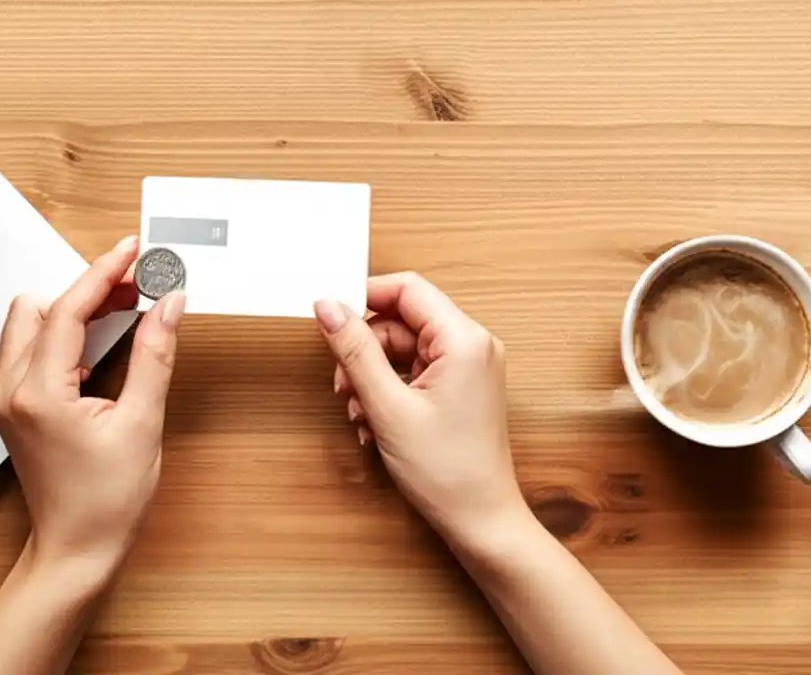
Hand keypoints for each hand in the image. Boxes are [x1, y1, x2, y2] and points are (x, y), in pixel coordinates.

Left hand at [0, 235, 185, 580]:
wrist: (76, 549)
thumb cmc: (104, 502)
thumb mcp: (141, 423)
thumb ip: (154, 356)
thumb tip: (167, 309)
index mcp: (38, 393)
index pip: (68, 311)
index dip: (104, 273)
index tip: (132, 252)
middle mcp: (11, 390)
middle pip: (42, 307)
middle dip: (90, 288)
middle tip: (138, 284)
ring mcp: (7, 398)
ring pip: (31, 324)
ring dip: (75, 308)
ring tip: (125, 308)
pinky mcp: (12, 406)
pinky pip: (31, 348)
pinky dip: (65, 332)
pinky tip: (102, 340)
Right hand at [315, 272, 524, 546]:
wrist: (480, 521)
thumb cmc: (447, 472)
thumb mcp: (387, 407)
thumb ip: (355, 351)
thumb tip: (329, 307)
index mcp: (464, 340)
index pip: (407, 289)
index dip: (364, 298)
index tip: (330, 319)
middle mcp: (472, 346)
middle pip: (401, 322)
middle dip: (364, 352)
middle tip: (343, 386)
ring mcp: (468, 368)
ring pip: (402, 350)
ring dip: (371, 378)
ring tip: (361, 415)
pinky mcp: (460, 389)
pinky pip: (414, 373)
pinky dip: (388, 392)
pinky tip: (375, 424)